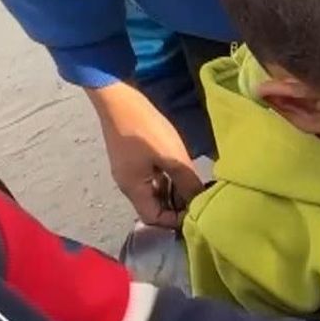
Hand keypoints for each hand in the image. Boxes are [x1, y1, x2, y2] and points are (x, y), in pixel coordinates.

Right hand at [88, 80, 202, 228]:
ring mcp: (130, 171)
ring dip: (174, 192)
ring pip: (155, 192)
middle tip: (200, 200)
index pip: (154, 219)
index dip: (175, 220)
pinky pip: (152, 178)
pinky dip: (167, 180)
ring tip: (195, 187)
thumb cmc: (145, 130)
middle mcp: (129, 185)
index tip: (197, 212)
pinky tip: (183, 173)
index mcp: (133, 189)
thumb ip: (187, 183)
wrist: (119, 100)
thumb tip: (200, 204)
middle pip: (154, 207)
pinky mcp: (133, 159)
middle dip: (177, 207)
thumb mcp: (172, 158)